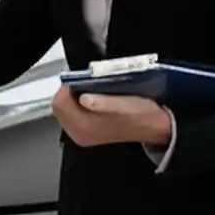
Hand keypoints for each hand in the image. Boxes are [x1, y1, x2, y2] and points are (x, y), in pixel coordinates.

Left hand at [50, 86, 172, 147]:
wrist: (154, 127)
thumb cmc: (141, 114)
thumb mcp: (124, 105)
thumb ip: (102, 103)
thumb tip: (82, 99)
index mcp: (85, 128)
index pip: (60, 104)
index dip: (69, 88)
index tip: (83, 80)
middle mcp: (79, 134)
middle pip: (60, 106)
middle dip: (70, 92)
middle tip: (87, 84)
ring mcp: (81, 134)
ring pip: (64, 108)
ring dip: (74, 96)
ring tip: (92, 90)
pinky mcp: (85, 131)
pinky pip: (71, 112)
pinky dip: (77, 102)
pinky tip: (92, 98)